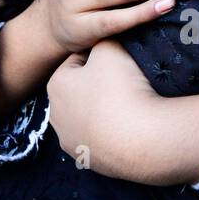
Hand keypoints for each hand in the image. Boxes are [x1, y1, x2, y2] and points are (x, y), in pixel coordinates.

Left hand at [46, 39, 198, 184]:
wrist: (143, 140)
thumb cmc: (122, 89)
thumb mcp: (112, 50)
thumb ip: (105, 40)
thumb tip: (108, 37)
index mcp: (55, 85)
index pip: (77, 61)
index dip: (100, 56)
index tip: (120, 58)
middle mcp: (56, 116)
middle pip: (81, 92)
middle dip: (100, 86)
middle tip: (128, 81)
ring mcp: (71, 142)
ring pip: (90, 118)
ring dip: (106, 112)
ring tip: (132, 106)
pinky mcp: (89, 162)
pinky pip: (102, 140)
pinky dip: (114, 133)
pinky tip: (132, 127)